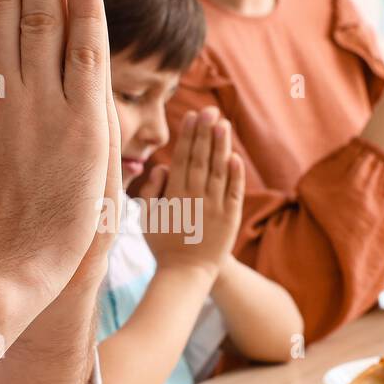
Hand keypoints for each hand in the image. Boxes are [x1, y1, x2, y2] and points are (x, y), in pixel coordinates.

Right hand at [138, 108, 243, 279]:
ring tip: (223, 124)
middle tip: (209, 110)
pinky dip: (235, 174)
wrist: (186, 274)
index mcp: (174, 196)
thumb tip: (163, 166)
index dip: (189, 136)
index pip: (183, 159)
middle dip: (205, 133)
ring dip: (221, 146)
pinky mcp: (230, 218)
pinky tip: (235, 157)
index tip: (192, 116)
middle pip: (201, 159)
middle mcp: (195, 198)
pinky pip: (234, 192)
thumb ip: (152, 190)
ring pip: (219, 171)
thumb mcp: (147, 218)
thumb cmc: (163, 244)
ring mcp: (215, 208)